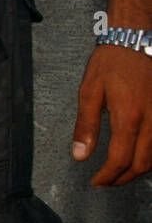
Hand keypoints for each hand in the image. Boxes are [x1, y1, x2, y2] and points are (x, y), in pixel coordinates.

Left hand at [72, 44, 151, 185]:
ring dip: (139, 169)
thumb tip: (80, 155)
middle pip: (142, 164)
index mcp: (129, 116)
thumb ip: (85, 126)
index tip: (97, 182)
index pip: (120, 159)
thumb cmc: (111, 62)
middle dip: (123, 178)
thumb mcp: (89, 92)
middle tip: (107, 182)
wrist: (136, 40)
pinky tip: (139, 155)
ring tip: (120, 172)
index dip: (108, 176)